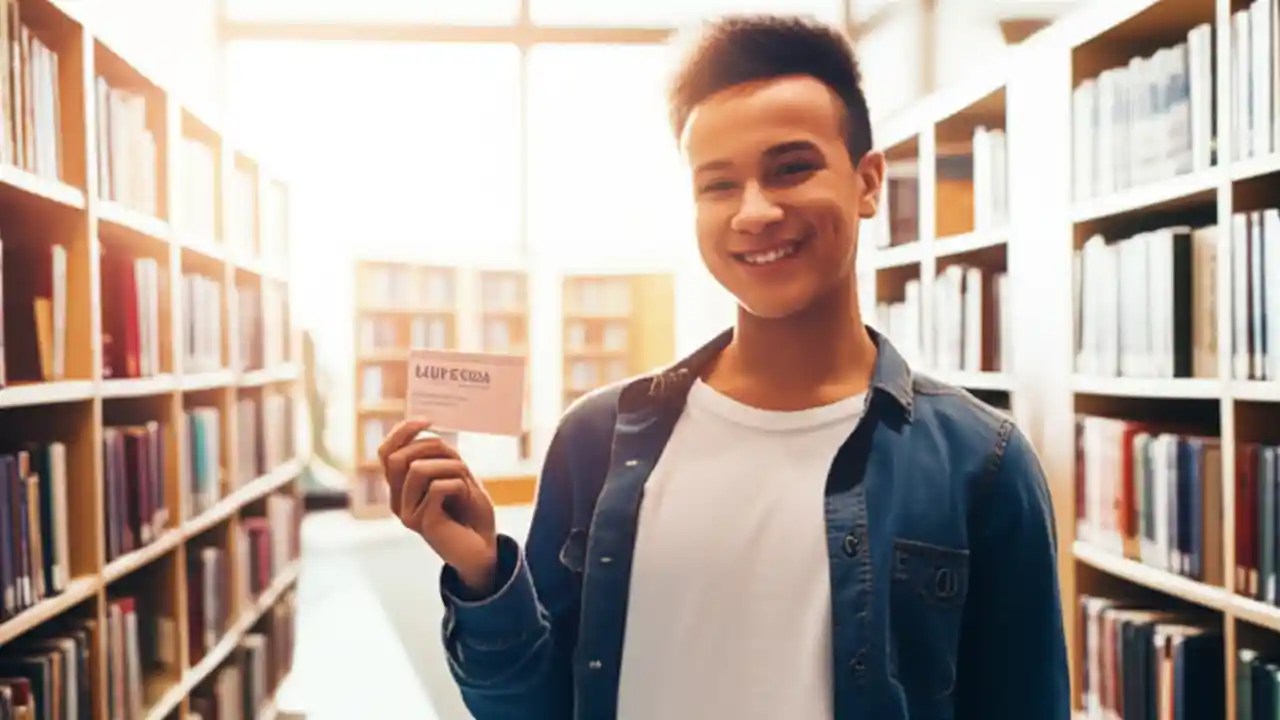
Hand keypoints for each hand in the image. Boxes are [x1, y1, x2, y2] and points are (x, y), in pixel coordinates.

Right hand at [379, 418, 497, 595]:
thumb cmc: (471, 510)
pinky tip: (466, 495)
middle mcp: (398, 500)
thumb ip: (438, 455)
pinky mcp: (423, 524)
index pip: (385, 452)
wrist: (484, 547)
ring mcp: (408, 513)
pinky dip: (458, 484)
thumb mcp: (455, 473)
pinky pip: (437, 488)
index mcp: (401, 487)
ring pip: (419, 469)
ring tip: (466, 480)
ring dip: (451, 466)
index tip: (428, 420)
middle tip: (457, 457)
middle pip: (398, 458)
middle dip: (431, 447)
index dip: (402, 431)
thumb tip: (427, 429)